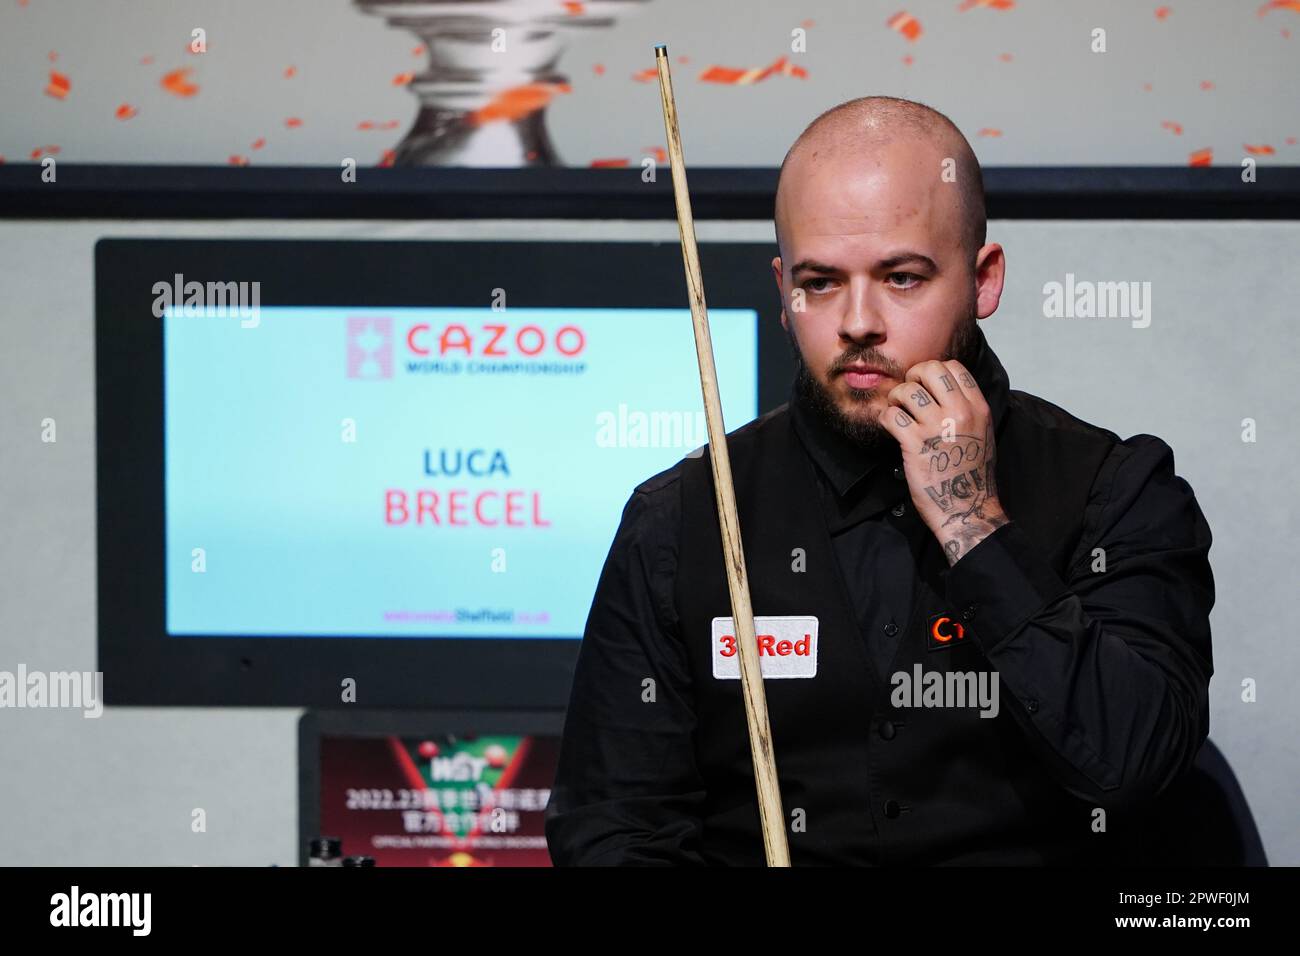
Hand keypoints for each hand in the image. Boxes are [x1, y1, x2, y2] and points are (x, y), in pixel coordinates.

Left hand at [877, 359, 1008, 565]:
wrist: (967, 508)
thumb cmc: (972, 473)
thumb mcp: (982, 433)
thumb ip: (967, 409)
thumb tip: (944, 389)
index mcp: (978, 408)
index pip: (954, 367)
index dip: (935, 371)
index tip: (927, 386)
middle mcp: (960, 412)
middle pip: (930, 369)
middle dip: (913, 377)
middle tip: (909, 395)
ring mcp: (937, 427)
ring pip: (907, 390)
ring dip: (896, 399)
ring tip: (898, 412)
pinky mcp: (915, 443)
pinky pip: (891, 415)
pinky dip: (886, 418)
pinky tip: (891, 428)